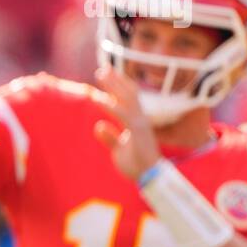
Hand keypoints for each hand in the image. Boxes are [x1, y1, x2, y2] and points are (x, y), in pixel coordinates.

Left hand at [92, 65, 161, 181]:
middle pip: (129, 93)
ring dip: (113, 85)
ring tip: (100, 74)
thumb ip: (110, 137)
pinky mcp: (138, 131)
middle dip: (116, 80)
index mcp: (137, 121)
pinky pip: (123, 114)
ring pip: (127, 98)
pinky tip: (97, 98)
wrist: (148, 178)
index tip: (108, 74)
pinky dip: (110, 105)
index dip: (120, 85)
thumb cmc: (136, 164)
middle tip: (102, 69)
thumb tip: (98, 126)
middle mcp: (140, 119)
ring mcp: (140, 124)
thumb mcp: (119, 149)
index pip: (130, 98)